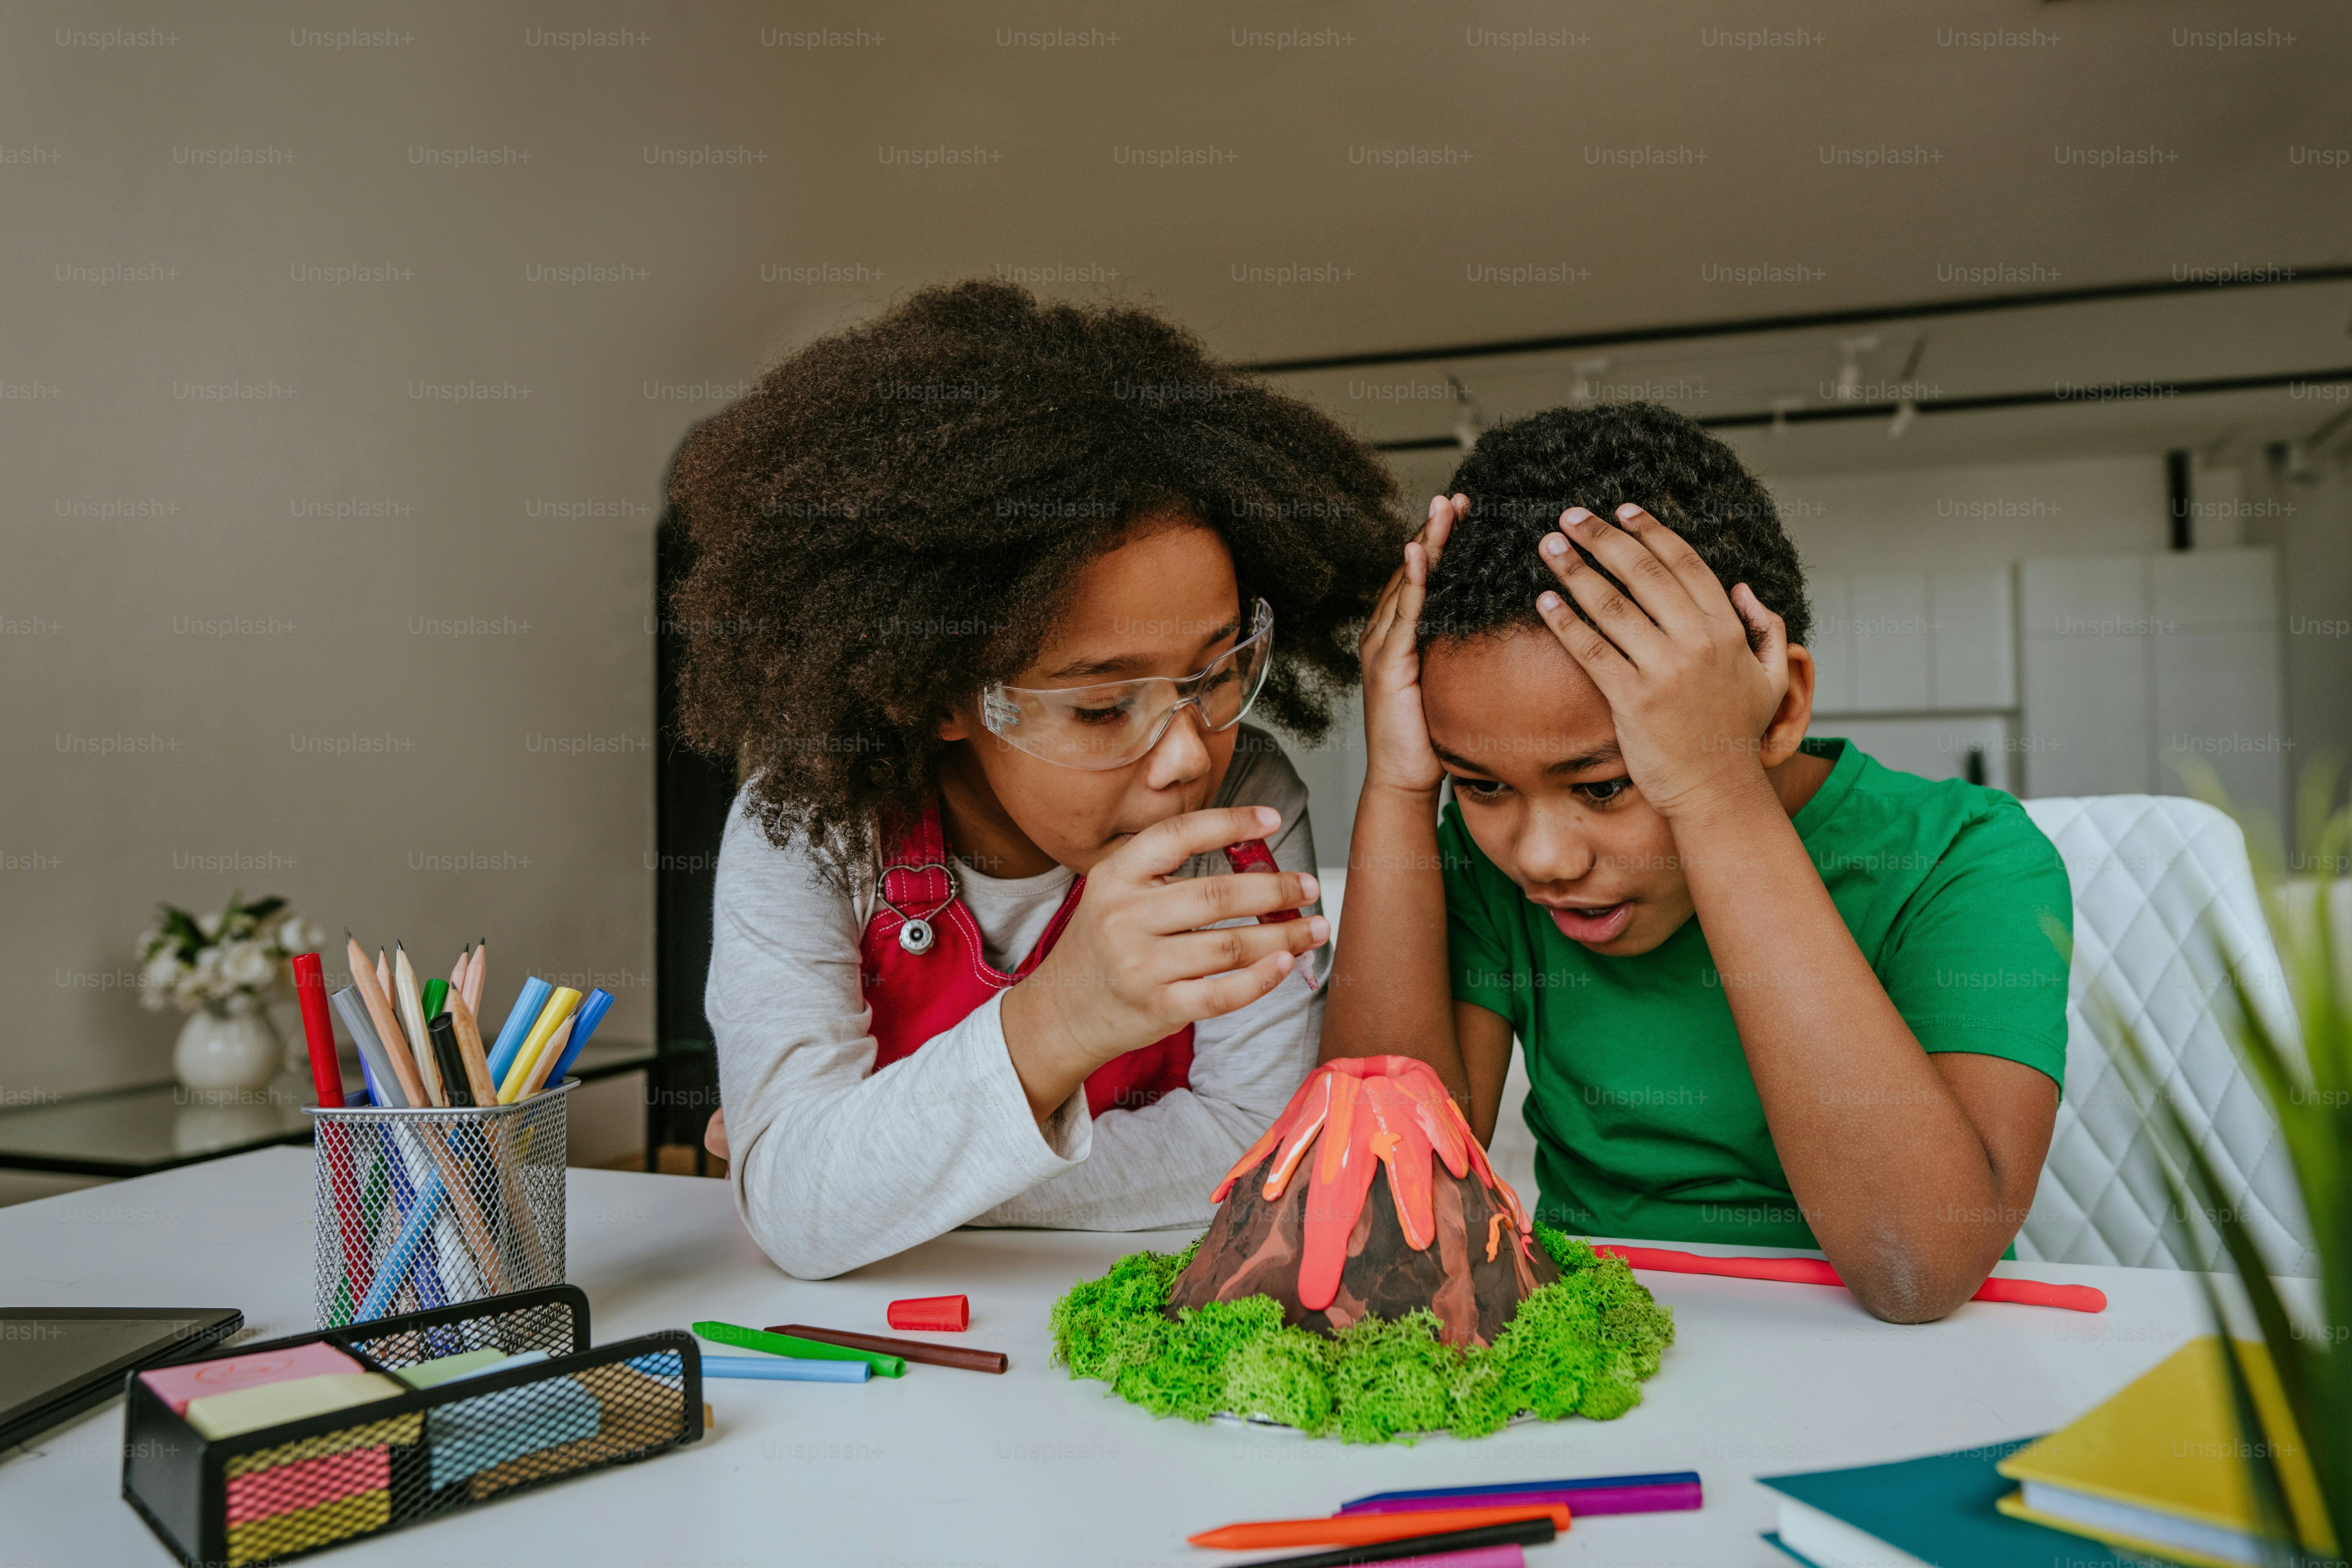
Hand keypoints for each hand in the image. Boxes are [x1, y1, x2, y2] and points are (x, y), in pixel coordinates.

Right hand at [1001, 806, 1329, 1091]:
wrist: (1061, 1011)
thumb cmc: (1103, 945)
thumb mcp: (1116, 893)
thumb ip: (1166, 873)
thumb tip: (1252, 856)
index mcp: (1115, 876)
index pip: (1177, 836)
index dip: (1229, 822)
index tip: (1272, 819)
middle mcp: (1124, 917)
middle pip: (1216, 895)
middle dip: (1275, 889)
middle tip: (1309, 886)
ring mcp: (1140, 966)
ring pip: (1229, 946)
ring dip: (1283, 936)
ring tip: (1314, 928)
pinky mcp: (1158, 1007)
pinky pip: (1223, 993)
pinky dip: (1261, 979)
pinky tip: (1286, 965)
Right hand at [1358, 494, 1465, 796]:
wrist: (1403, 778)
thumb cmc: (1430, 738)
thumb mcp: (1452, 685)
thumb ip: (1463, 656)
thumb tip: (1500, 634)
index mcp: (1399, 637)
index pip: (1421, 579)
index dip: (1439, 543)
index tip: (1461, 512)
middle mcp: (1384, 634)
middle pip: (1412, 570)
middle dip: (1433, 531)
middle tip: (1455, 497)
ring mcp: (1381, 646)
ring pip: (1407, 583)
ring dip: (1426, 543)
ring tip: (1444, 510)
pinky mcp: (1388, 663)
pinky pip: (1404, 614)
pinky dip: (1413, 583)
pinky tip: (1422, 554)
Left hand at [1533, 504, 1788, 821]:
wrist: (1718, 792)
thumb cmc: (1738, 735)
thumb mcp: (1773, 679)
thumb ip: (1766, 629)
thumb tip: (1743, 588)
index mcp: (1728, 630)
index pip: (1686, 563)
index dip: (1652, 531)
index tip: (1623, 509)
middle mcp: (1697, 642)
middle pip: (1642, 573)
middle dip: (1602, 538)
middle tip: (1571, 514)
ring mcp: (1664, 670)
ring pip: (1611, 605)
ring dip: (1574, 570)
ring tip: (1548, 545)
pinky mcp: (1632, 700)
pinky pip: (1591, 650)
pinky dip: (1564, 622)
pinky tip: (1543, 601)